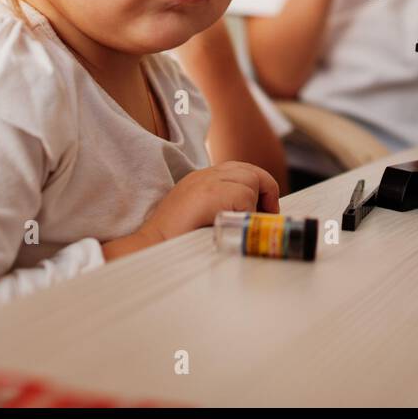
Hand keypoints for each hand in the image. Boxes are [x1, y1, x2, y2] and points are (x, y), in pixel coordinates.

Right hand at [138, 161, 281, 243]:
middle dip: (266, 191)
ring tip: (247, 223)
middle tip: (267, 216)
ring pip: (251, 180)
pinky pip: (245, 195)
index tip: (263, 210)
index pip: (241, 169)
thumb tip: (253, 217)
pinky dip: (246, 212)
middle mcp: (205, 175)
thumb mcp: (200, 217)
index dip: (258, 186)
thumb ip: (221, 208)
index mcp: (202, 179)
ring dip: (254, 205)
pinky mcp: (210, 193)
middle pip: (251, 171)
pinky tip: (233, 226)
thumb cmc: (175, 242)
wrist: (150, 249)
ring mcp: (206, 182)